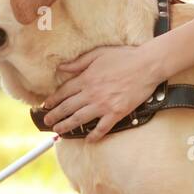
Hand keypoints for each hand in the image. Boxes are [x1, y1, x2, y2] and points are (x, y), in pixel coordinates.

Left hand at [42, 44, 162, 142]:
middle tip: (47, 122)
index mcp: (86, 78)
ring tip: (58, 131)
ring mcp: (103, 105)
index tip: (46, 106)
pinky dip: (94, 135)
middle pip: (67, 107)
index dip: (53, 100)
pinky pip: (102, 128)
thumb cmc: (125, 57)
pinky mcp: (117, 112)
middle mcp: (91, 93)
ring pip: (79, 119)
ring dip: (67, 126)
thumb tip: (61, 68)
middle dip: (54, 116)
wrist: (147, 65)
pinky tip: (89, 140)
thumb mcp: (98, 54)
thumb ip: (78, 62)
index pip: (63, 92)